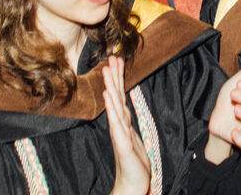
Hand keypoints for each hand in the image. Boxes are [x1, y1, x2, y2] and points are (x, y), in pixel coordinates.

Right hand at [102, 56, 151, 194]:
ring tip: (106, 70)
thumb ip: (127, 121)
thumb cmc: (134, 162)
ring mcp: (120, 133)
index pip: (120, 95)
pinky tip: (108, 96)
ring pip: (115, 106)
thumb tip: (124, 105)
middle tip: (111, 57)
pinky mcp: (123, 143)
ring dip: (111, 86)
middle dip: (114, 76)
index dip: (119, 78)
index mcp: (123, 122)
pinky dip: (112, 108)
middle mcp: (119, 125)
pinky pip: (117, 123)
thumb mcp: (133, 137)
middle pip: (116, 96)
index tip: (117, 60)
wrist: (132, 185)